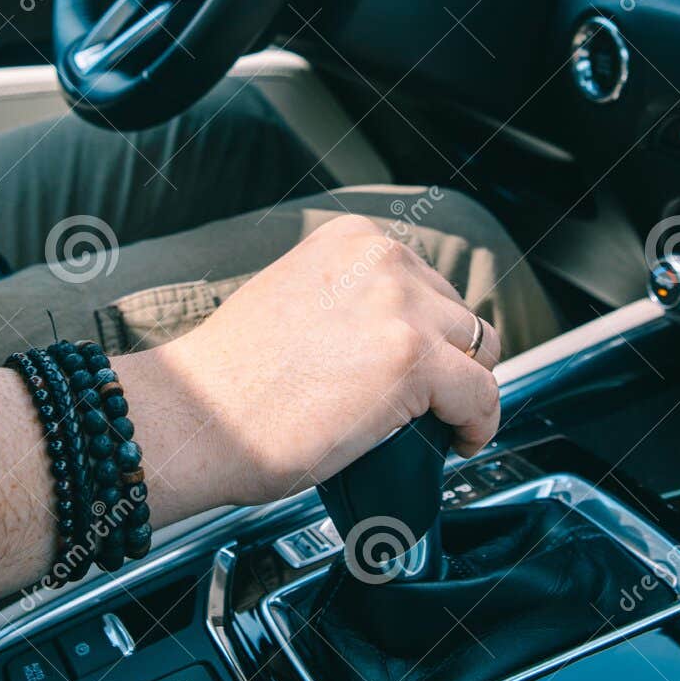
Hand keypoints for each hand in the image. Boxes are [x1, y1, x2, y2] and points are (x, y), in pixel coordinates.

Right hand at [122, 215, 498, 514]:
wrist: (197, 416)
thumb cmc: (231, 378)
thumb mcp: (296, 299)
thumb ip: (348, 299)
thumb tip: (391, 333)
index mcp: (351, 239)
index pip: (427, 282)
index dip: (431, 331)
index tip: (423, 365)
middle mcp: (380, 259)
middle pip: (458, 313)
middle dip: (449, 359)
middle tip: (428, 403)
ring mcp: (400, 306)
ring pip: (480, 350)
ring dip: (466, 390)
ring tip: (444, 424)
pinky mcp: (414, 360)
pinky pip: (482, 395)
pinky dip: (479, 424)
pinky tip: (460, 442)